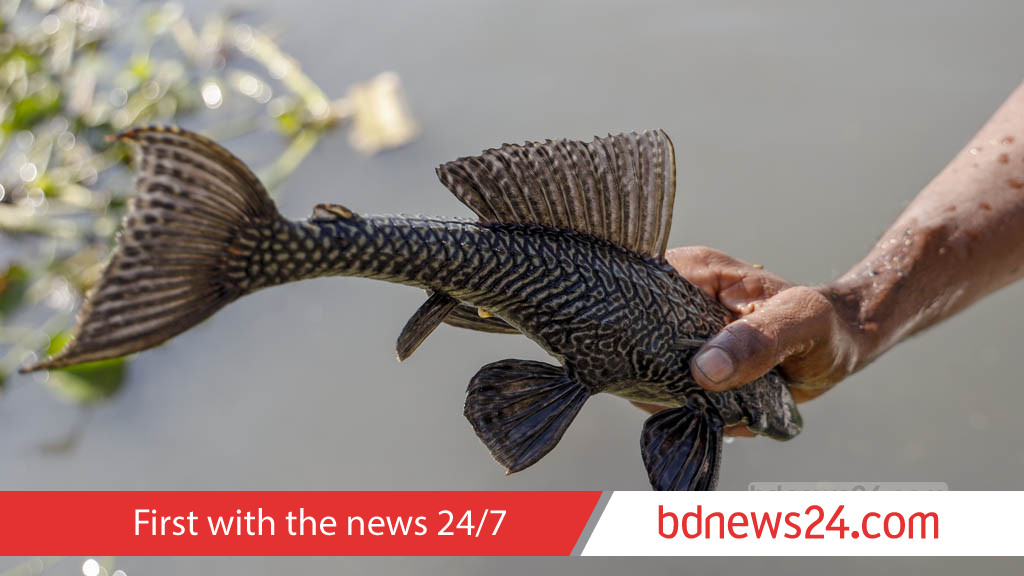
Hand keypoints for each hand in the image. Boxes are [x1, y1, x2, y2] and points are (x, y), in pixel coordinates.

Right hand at [633, 246, 867, 434]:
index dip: (630, 324)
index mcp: (695, 272)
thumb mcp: (802, 324)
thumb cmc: (824, 325)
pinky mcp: (683, 362)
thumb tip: (703, 370)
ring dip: (672, 399)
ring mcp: (676, 333)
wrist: (836, 349)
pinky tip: (721, 413)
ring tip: (718, 408)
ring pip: (644, 368)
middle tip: (695, 400)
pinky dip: (685, 410)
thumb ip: (759, 340)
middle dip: (654, 374)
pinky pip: (662, 389)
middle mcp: (676, 299)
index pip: (637, 289)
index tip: (653, 363)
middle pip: (632, 335)